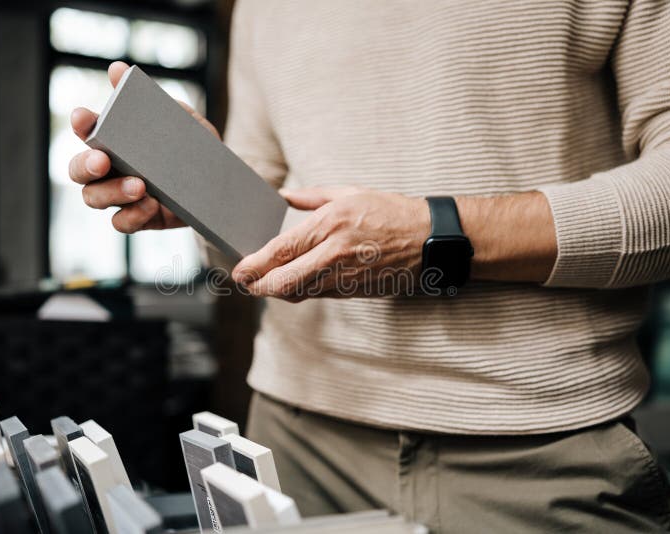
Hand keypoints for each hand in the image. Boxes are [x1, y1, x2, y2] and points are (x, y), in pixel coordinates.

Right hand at [68, 61, 220, 232]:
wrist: (223, 184)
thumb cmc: (194, 147)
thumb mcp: (182, 120)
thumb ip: (152, 98)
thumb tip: (117, 70)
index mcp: (115, 140)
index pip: (87, 131)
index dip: (80, 124)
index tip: (83, 117)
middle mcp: (110, 169)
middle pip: (78, 170)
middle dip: (85, 164)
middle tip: (103, 160)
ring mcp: (121, 196)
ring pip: (94, 198)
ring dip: (112, 192)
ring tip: (140, 186)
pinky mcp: (139, 218)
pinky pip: (121, 223)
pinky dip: (131, 216)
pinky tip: (150, 205)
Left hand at [231, 186, 430, 300]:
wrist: (430, 240)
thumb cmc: (391, 212)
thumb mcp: (351, 193)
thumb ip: (313, 196)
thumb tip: (284, 196)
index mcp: (331, 224)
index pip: (282, 251)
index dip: (256, 265)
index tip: (239, 269)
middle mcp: (335, 253)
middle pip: (285, 281)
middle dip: (259, 286)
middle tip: (245, 282)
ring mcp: (345, 276)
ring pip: (299, 293)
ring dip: (277, 291)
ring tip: (262, 283)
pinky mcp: (354, 291)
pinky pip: (318, 295)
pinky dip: (300, 292)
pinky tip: (290, 284)